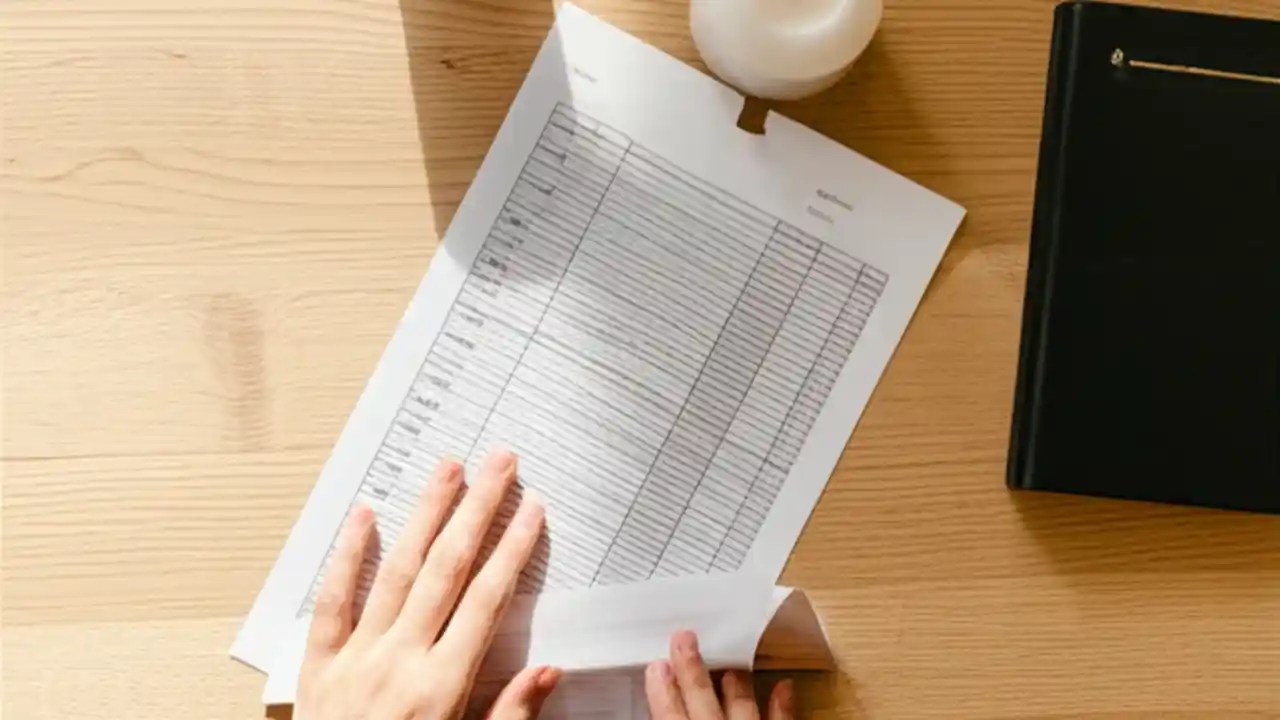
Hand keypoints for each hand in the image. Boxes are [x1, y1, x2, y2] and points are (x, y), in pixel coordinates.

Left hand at [297, 450, 558, 719]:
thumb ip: (509, 717)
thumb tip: (547, 672)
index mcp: (441, 688)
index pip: (487, 601)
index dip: (513, 550)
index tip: (531, 511)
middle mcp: (398, 662)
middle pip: (447, 569)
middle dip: (478, 509)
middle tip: (498, 463)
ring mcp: (355, 658)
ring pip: (397, 570)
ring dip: (425, 514)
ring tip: (446, 469)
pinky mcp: (318, 665)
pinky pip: (332, 600)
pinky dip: (349, 554)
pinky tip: (365, 514)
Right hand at [646, 630, 794, 719]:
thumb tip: (653, 713)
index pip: (670, 717)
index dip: (663, 692)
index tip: (657, 665)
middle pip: (702, 702)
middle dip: (693, 670)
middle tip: (684, 638)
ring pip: (743, 707)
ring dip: (736, 685)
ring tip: (730, 665)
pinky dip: (783, 705)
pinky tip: (785, 685)